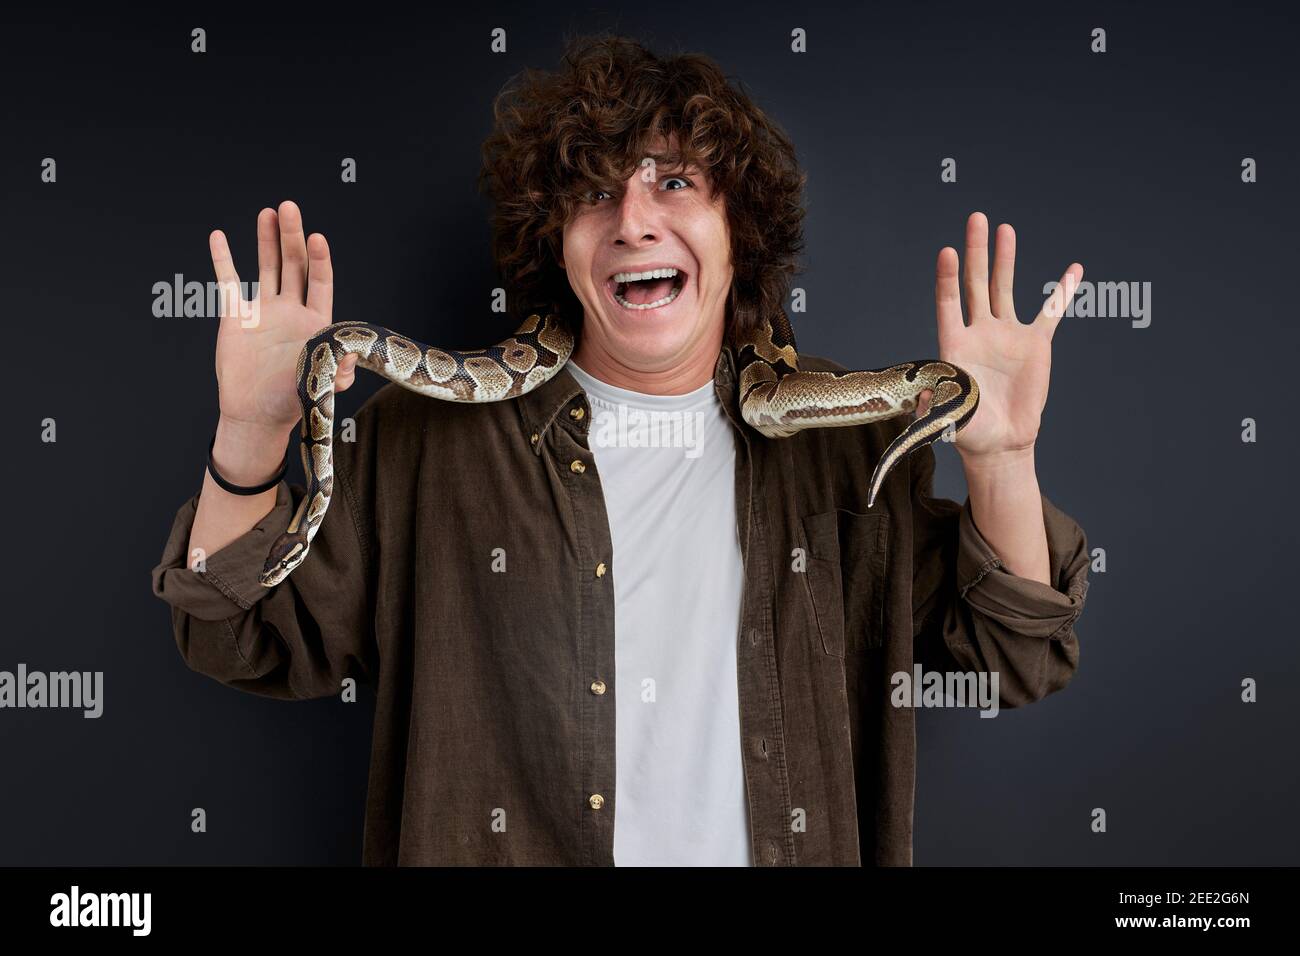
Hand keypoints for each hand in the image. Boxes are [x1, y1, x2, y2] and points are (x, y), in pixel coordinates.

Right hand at [209, 200, 357, 438]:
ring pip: (267, 266)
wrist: (256, 415)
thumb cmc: (291, 400)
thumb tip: (353, 357)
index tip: (317, 238)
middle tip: (289, 207)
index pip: (320, 282)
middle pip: (294, 265)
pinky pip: (228, 282)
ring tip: (270, 212)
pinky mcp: (236, 316)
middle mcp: (291, 310)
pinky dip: (223, 259)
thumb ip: (339, 372)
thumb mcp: (319, 385)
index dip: (319, 260)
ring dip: (267, 239)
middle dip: (292, 236)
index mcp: (315, 322)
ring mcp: (264, 310)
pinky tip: (219, 236)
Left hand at [916, 211, 1081, 462]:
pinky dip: (1062, 293)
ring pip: (1005, 289)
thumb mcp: (948, 416)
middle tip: (976, 219)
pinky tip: (1073, 270)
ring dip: (1005, 259)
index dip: (948, 279)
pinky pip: (1051, 314)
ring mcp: (1007, 336)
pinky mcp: (1035, 346)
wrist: (1000, 442)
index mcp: (955, 345)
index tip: (947, 252)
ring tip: (1004, 229)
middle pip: (976, 284)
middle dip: (977, 252)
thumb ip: (937, 403)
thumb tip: (923, 396)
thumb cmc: (969, 430)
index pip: (949, 304)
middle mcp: (979, 333)